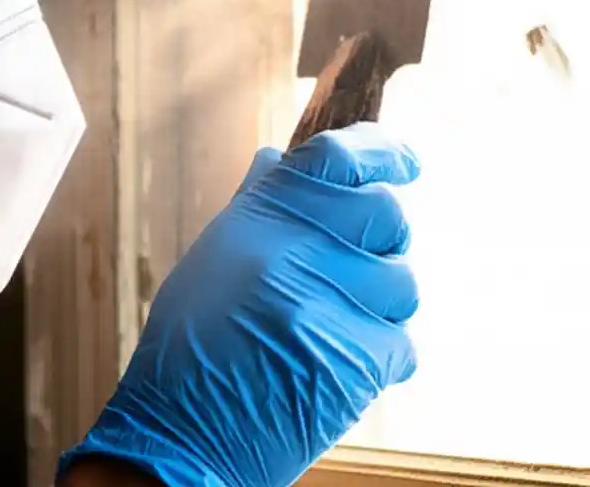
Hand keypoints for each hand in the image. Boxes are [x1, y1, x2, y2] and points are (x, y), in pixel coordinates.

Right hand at [57, 123, 420, 485]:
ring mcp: (331, 298)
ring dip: (380, 308)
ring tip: (329, 334)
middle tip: (350, 276)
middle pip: (387, 215)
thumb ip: (257, 205)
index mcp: (259, 215)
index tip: (407, 163)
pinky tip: (335, 370)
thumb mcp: (213, 259)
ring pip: (402, 282)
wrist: (182, 437)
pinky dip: (380, 360)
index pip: (338, 156)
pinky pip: (402, 344)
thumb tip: (277, 156)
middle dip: (382, 243)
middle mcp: (297, 245)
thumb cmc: (192, 348)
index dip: (383, 152)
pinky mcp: (359, 355)